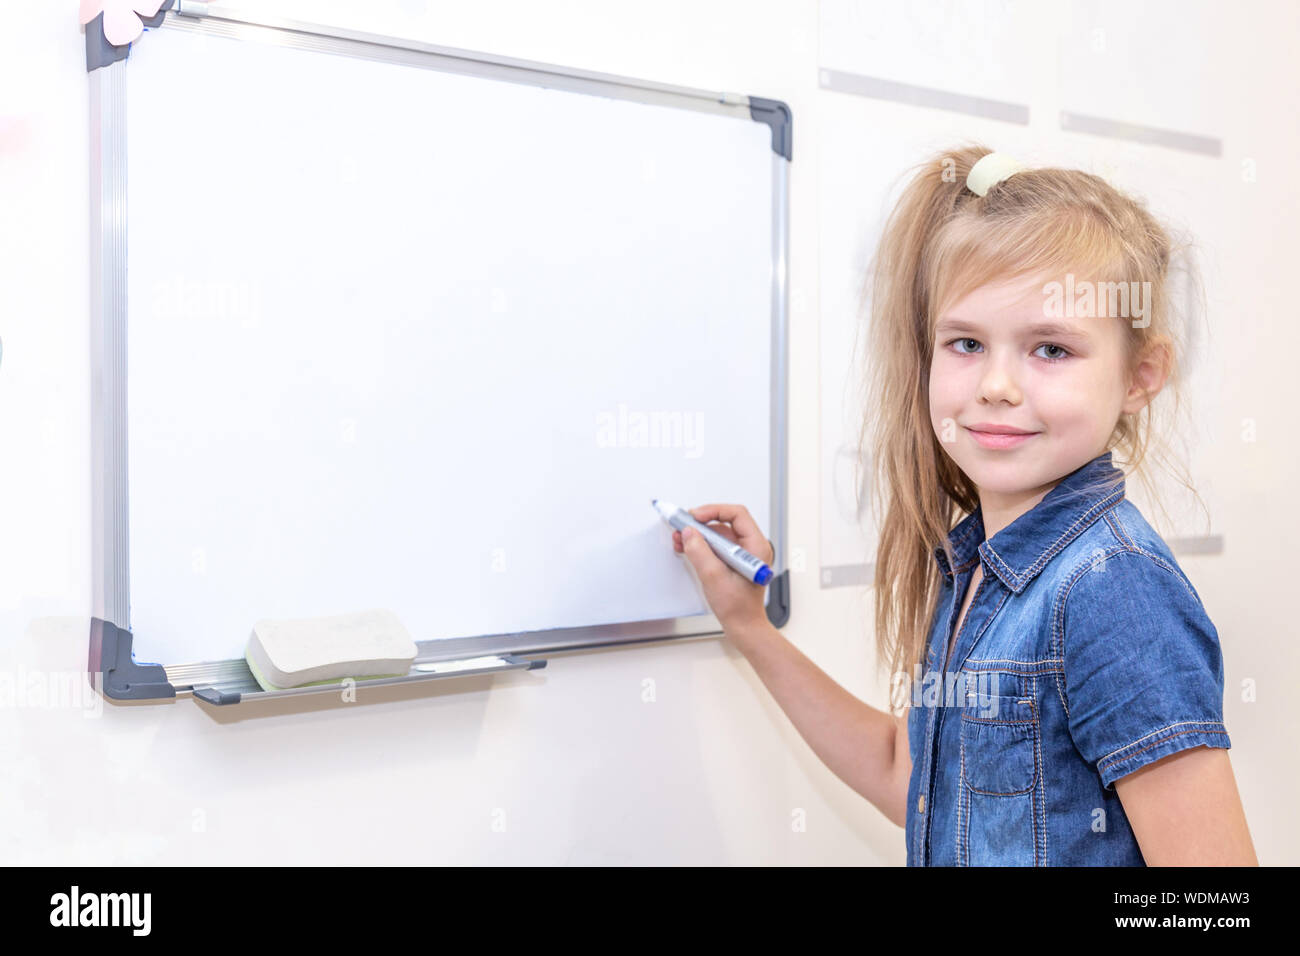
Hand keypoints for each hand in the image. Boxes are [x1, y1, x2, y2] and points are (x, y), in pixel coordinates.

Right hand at [671, 503, 774, 636]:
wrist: (743, 627)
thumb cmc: (739, 608)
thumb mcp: (714, 578)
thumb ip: (699, 552)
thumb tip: (689, 533)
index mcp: (756, 547)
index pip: (736, 514)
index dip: (713, 511)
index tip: (695, 516)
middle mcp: (750, 547)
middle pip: (724, 522)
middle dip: (700, 523)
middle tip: (682, 525)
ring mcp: (740, 554)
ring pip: (717, 533)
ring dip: (697, 534)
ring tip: (679, 538)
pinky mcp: (731, 561)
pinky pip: (715, 545)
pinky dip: (700, 544)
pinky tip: (685, 547)